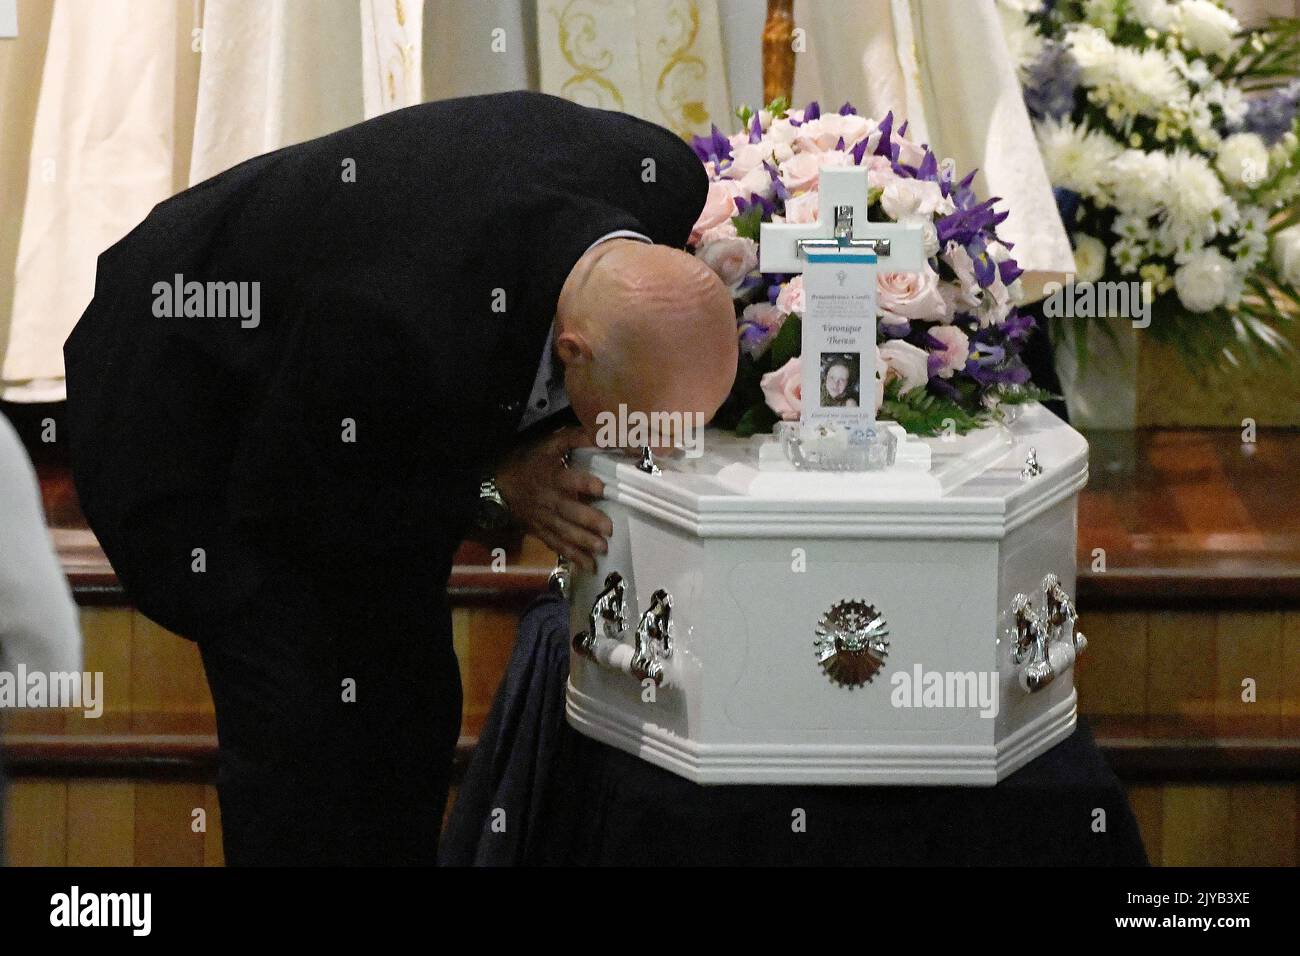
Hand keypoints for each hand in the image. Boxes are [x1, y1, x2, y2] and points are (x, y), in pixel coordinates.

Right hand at [494, 427, 612, 571]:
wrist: (502, 485)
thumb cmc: (533, 462)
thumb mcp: (552, 443)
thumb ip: (579, 438)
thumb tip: (610, 438)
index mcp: (552, 475)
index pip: (568, 479)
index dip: (583, 483)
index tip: (600, 487)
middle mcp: (549, 499)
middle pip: (568, 511)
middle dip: (587, 520)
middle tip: (608, 528)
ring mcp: (545, 519)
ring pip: (564, 531)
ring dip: (583, 541)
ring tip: (602, 548)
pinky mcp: (542, 532)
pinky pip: (558, 545)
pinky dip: (573, 556)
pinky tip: (589, 565)